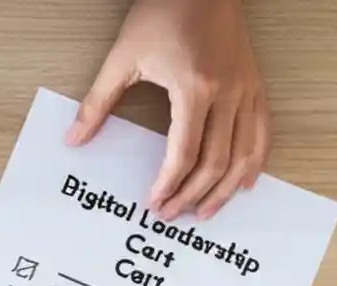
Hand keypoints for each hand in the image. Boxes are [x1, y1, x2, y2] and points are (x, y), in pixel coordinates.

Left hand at [67, 0, 269, 220]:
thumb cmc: (162, 13)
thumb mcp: (122, 57)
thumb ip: (98, 103)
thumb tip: (75, 139)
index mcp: (194, 88)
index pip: (183, 154)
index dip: (168, 184)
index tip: (154, 202)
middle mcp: (226, 93)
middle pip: (215, 162)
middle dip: (193, 195)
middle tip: (173, 214)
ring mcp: (245, 90)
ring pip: (244, 154)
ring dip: (225, 189)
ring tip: (207, 211)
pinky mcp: (255, 85)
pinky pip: (262, 132)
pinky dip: (255, 162)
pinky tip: (243, 182)